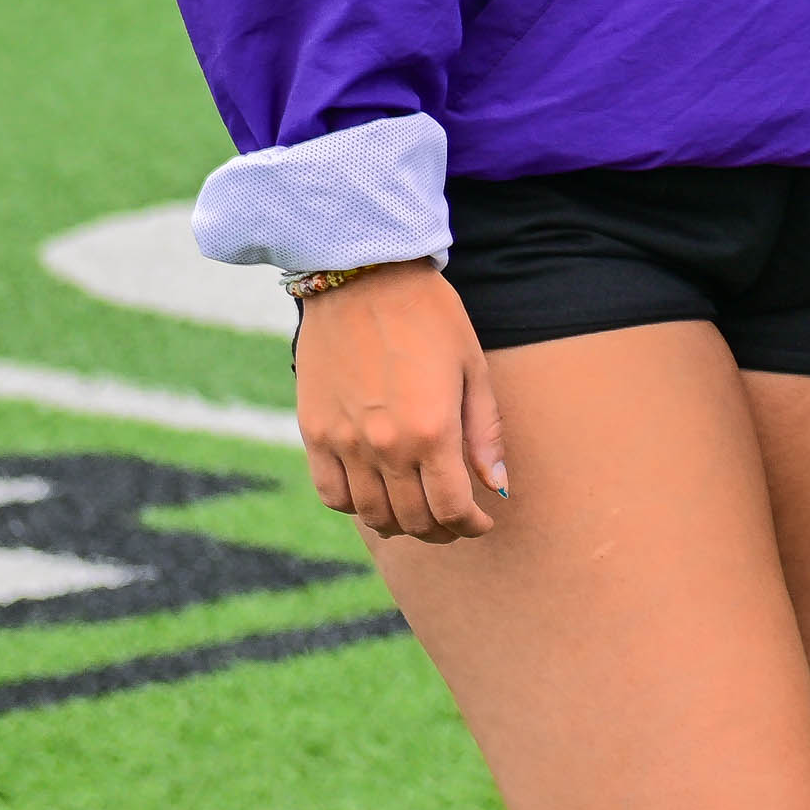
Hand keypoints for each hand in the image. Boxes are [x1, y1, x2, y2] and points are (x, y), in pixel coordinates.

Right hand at [295, 265, 507, 541]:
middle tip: (456, 522)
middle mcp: (385, 446)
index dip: (470, 525)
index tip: (482, 522)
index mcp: (432, 431)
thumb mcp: (473, 368)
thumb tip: (496, 487)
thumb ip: (484, 433)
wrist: (363, 279)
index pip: (451, 508)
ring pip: (370, 515)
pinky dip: (355, 506)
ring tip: (419, 513)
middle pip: (412, 519)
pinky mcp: (313, 432)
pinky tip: (376, 495)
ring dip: (400, 524)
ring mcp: (343, 442)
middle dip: (441, 530)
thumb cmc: (430, 317)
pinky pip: (331, 493)